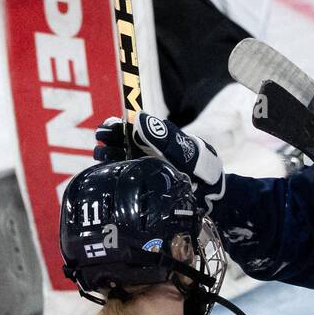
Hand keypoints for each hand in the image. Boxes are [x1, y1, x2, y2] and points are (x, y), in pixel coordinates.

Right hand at [93, 113, 225, 209]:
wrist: (212, 197)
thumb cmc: (201, 169)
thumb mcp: (183, 150)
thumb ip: (163, 136)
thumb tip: (138, 118)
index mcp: (156, 140)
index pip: (129, 129)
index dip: (115, 127)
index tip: (107, 129)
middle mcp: (147, 153)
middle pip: (119, 143)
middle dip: (108, 141)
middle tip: (101, 142)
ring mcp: (144, 170)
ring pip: (118, 160)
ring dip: (107, 157)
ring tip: (102, 157)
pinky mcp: (142, 188)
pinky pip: (122, 179)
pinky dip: (112, 176)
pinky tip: (105, 175)